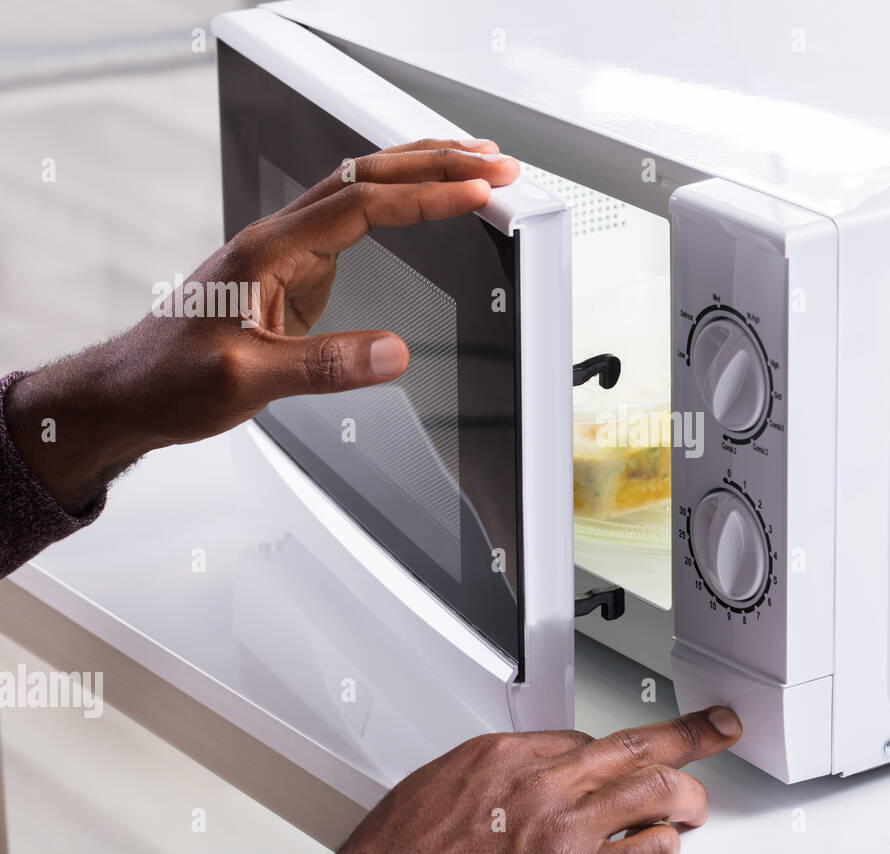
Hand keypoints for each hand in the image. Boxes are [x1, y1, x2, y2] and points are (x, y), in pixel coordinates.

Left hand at [2, 139, 519, 512]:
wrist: (131, 391)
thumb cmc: (172, 380)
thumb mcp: (248, 381)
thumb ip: (324, 366)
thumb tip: (394, 354)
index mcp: (266, 251)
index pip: (361, 205)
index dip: (424, 196)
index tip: (474, 192)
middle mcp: (278, 239)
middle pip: (366, 176)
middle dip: (436, 163)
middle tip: (496, 164)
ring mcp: (286, 250)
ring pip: (360, 186)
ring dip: (419, 170)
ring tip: (474, 164)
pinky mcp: (293, 271)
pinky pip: (354, 217)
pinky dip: (397, 199)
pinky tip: (420, 200)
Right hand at [329, 707, 742, 853]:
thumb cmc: (405, 846)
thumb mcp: (452, 776)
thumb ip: (510, 765)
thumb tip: (551, 760)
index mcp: (509, 758)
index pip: (590, 737)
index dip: (622, 746)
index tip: (649, 744)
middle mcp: (543, 794)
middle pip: (638, 757)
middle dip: (688, 745)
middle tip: (713, 738)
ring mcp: (562, 844)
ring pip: (654, 807)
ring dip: (683, 807)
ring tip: (690, 811)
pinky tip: (659, 851)